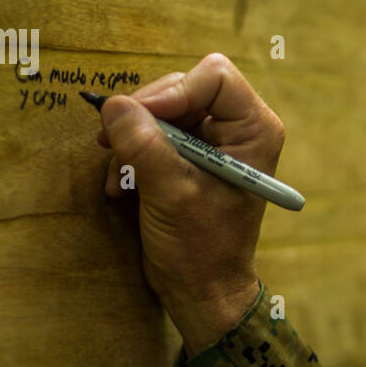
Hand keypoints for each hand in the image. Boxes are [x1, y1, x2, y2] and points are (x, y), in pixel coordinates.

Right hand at [95, 53, 285, 354]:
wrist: (201, 290)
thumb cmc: (201, 248)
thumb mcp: (171, 193)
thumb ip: (145, 147)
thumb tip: (113, 105)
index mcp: (254, 129)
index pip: (213, 77)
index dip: (171, 92)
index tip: (138, 119)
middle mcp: (238, 128)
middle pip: (182, 88)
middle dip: (145, 117)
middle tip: (111, 144)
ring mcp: (214, 141)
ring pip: (162, 110)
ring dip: (132, 141)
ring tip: (120, 178)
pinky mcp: (190, 156)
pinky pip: (153, 134)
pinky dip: (132, 155)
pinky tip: (123, 187)